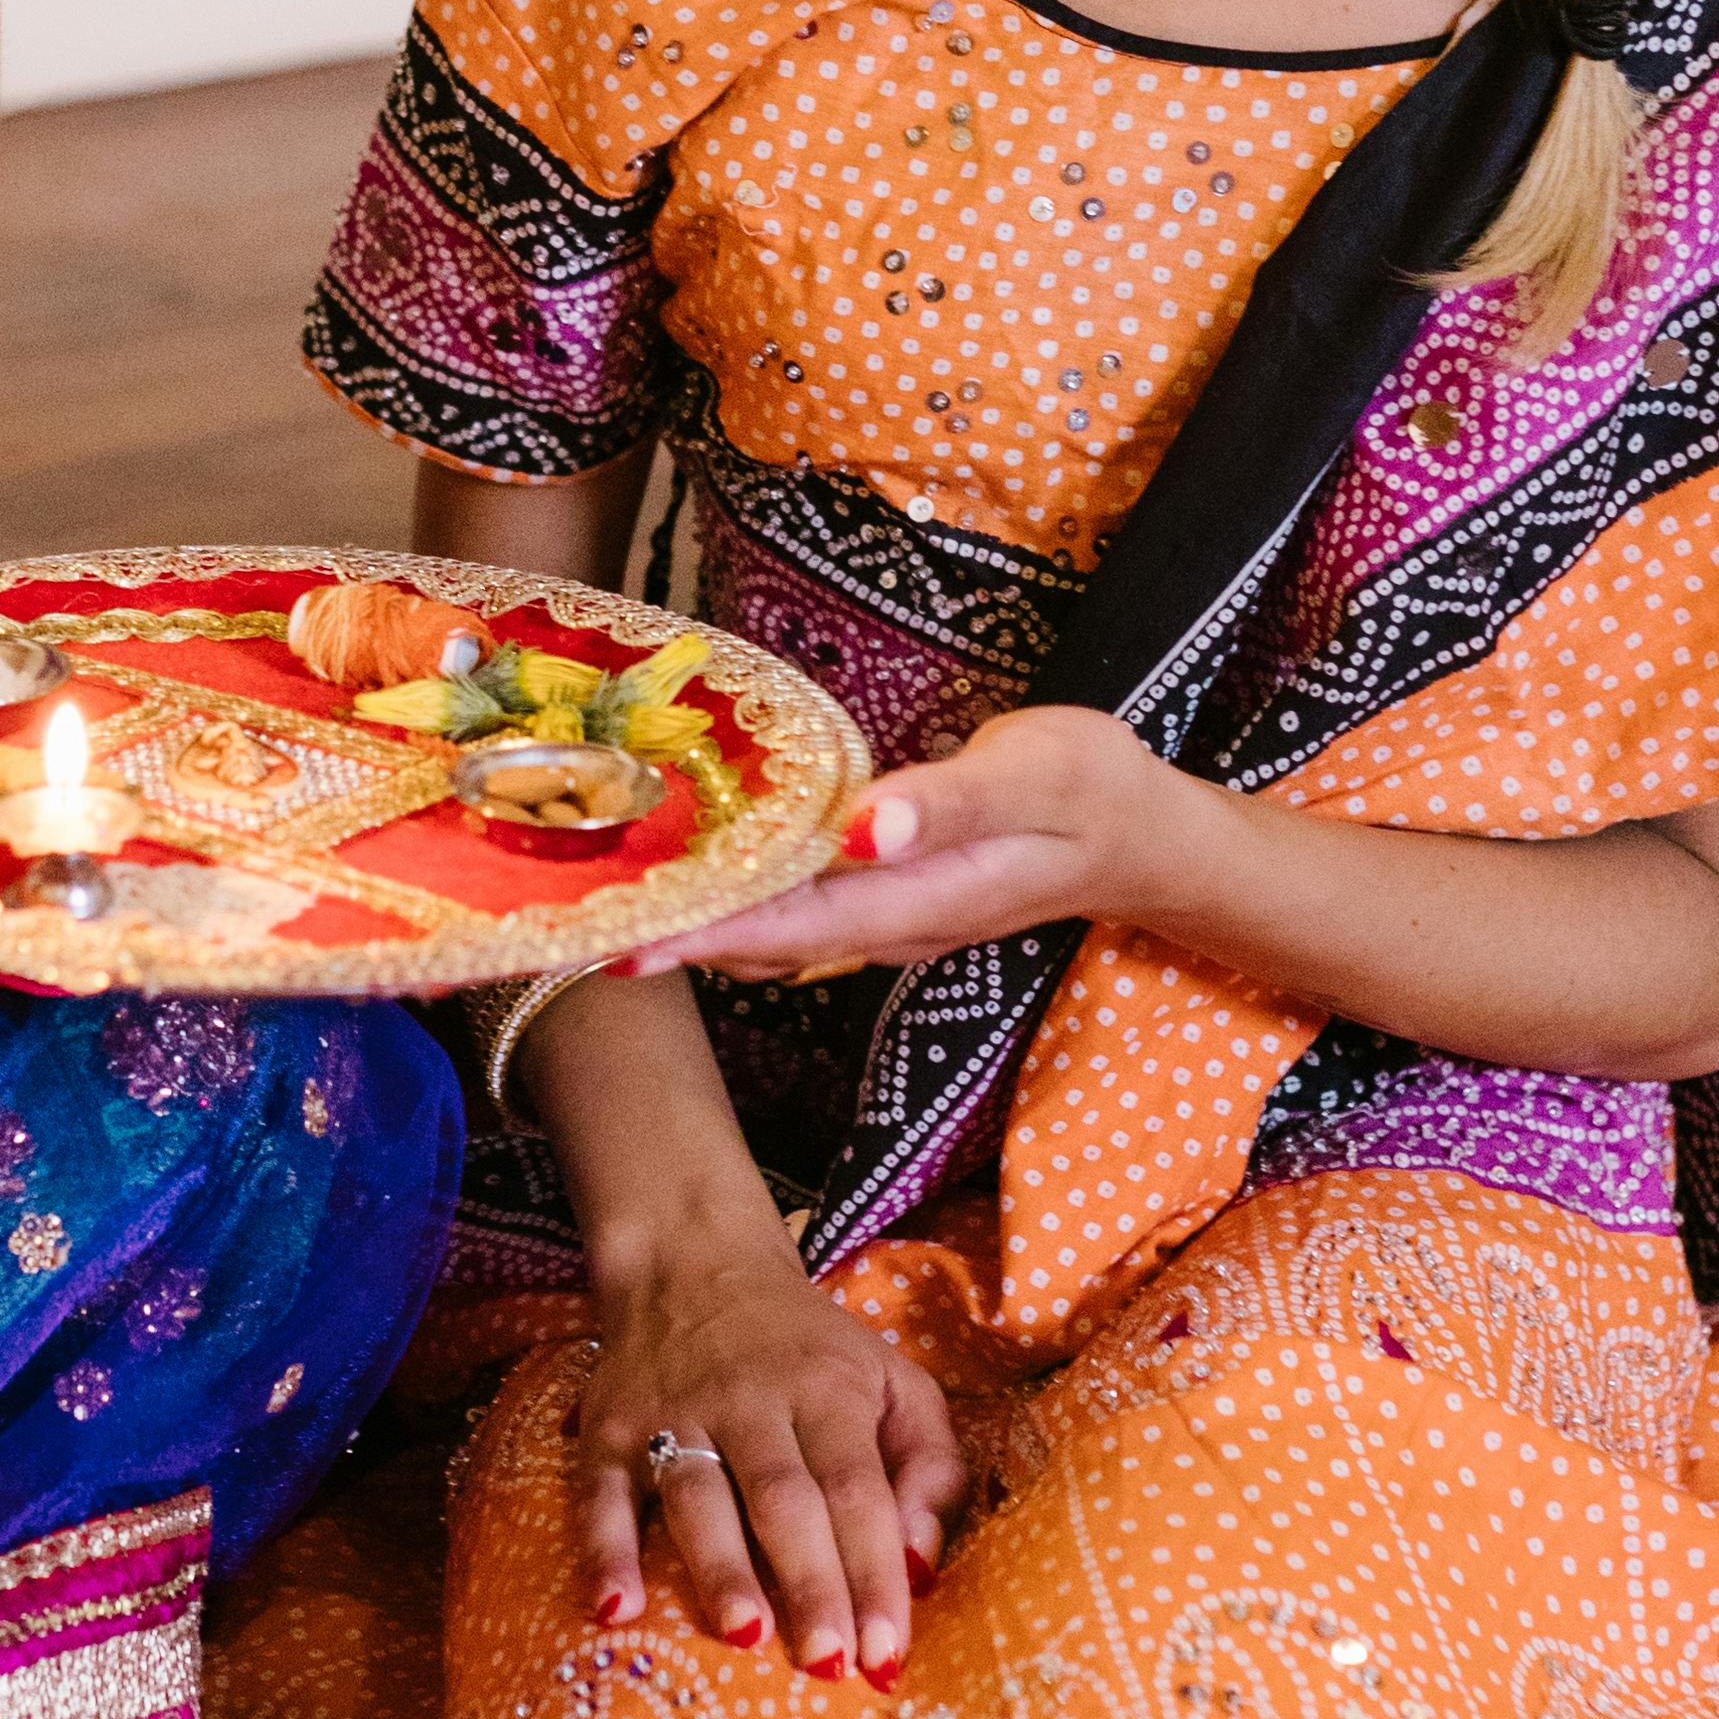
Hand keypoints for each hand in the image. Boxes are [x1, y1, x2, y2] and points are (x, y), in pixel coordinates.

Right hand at [573, 1224, 965, 1677]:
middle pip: (783, 1499)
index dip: (874, 1572)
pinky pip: (601, 1491)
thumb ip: (930, 1470)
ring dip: (718, 1568)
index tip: (887, 1653)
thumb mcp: (895, 1384)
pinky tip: (614, 1609)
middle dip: (810, 1583)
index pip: (858, 1491)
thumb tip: (922, 1566)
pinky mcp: (610, 1427)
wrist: (696, 1263)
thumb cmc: (813, 1352)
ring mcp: (674, 1413)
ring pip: (698, 1495)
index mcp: (830, 1391)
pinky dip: (603, 1549)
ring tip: (742, 1636)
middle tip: (828, 1665)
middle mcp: (751, 1400)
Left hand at [639, 703, 1175, 981]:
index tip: (623, 942)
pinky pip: (797, 909)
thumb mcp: (1037, 776)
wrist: (1147, 836)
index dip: (706, 934)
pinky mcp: (889, 896)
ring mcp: (889, 918)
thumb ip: (951, 802)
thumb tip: (866, 827)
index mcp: (919, 898)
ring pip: (775, 932)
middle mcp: (891, 924)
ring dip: (696, 923)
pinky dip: (738, 899)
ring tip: (605, 909)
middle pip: (763, 942)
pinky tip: (693, 876)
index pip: (791, 927)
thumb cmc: (1094, 792)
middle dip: (672, 936)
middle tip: (571, 927)